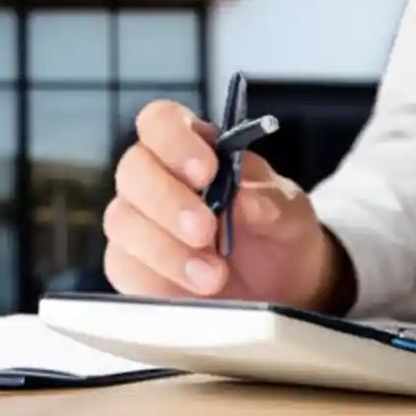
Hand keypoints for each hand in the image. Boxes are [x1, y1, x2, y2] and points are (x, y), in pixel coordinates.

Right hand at [102, 100, 352, 310]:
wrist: (279, 287)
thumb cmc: (277, 232)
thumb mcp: (292, 213)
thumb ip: (274, 201)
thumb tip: (248, 201)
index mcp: (192, 148)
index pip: (160, 122)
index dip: (174, 140)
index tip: (206, 170)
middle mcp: (156, 179)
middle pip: (133, 170)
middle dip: (168, 200)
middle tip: (206, 230)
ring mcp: (138, 223)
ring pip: (123, 222)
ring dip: (166, 249)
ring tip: (214, 276)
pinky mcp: (132, 267)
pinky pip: (125, 267)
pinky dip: (158, 280)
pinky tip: (193, 293)